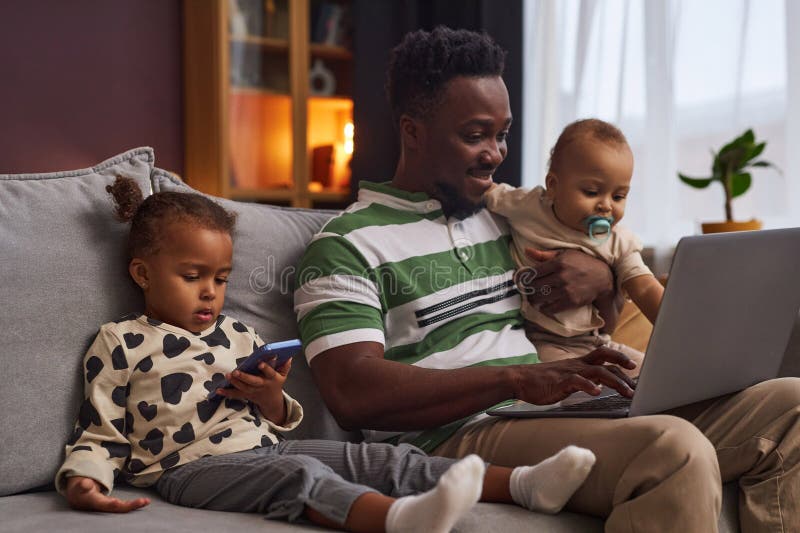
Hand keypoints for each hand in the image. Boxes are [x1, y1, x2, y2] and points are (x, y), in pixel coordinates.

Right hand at [65, 476, 148, 512]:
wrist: (77, 496)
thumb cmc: (79, 489)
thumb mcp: (78, 485)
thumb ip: (82, 485)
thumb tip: (85, 484)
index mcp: (92, 502)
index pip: (102, 504)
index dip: (110, 504)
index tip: (117, 503)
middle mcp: (101, 507)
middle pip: (115, 508)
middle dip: (128, 506)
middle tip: (143, 501)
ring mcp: (107, 507)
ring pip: (121, 508)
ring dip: (134, 505)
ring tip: (146, 501)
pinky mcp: (112, 505)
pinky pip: (123, 506)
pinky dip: (133, 504)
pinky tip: (144, 502)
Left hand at [216, 357, 291, 424]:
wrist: (271, 401)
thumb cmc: (276, 384)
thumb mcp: (283, 376)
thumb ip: (285, 366)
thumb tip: (289, 356)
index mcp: (272, 379)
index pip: (269, 373)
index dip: (265, 368)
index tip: (260, 363)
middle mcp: (262, 386)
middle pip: (253, 382)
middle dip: (244, 377)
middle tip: (236, 372)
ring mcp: (253, 392)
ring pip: (243, 388)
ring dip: (234, 383)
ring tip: (228, 375)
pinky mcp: (246, 395)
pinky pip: (236, 395)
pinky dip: (227, 393)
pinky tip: (218, 390)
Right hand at [512, 347, 636, 404]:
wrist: (519, 379)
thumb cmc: (541, 381)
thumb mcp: (565, 377)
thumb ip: (581, 379)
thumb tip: (597, 385)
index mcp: (578, 363)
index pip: (603, 355)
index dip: (619, 358)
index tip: (633, 366)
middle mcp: (577, 365)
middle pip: (605, 361)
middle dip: (623, 370)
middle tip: (636, 383)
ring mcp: (569, 372)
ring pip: (597, 372)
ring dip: (614, 381)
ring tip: (626, 392)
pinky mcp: (559, 382)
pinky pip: (577, 381)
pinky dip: (588, 386)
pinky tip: (597, 392)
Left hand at [519, 248, 613, 313]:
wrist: (602, 278)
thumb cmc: (582, 263)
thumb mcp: (565, 254)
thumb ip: (544, 255)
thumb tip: (527, 251)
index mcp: (558, 262)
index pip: (534, 272)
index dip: (525, 277)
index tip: (522, 280)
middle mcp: (561, 276)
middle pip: (535, 286)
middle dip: (528, 289)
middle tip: (527, 290)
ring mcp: (566, 290)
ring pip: (541, 297)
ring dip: (534, 299)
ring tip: (533, 298)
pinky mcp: (571, 301)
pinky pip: (551, 308)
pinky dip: (545, 308)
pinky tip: (544, 305)